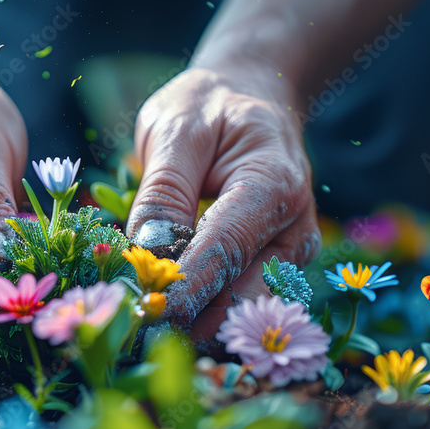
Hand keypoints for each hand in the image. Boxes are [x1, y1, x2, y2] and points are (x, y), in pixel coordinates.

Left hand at [126, 62, 320, 340]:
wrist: (251, 98)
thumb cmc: (211, 107)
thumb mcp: (176, 129)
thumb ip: (163, 191)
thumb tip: (147, 253)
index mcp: (274, 185)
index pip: (226, 249)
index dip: (186, 287)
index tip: (146, 313)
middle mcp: (294, 229)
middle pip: (244, 294)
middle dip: (192, 321)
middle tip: (136, 331)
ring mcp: (288, 255)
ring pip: (244, 310)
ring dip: (196, 326)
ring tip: (144, 326)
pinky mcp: (273, 270)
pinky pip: (238, 303)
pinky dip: (203, 315)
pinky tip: (166, 315)